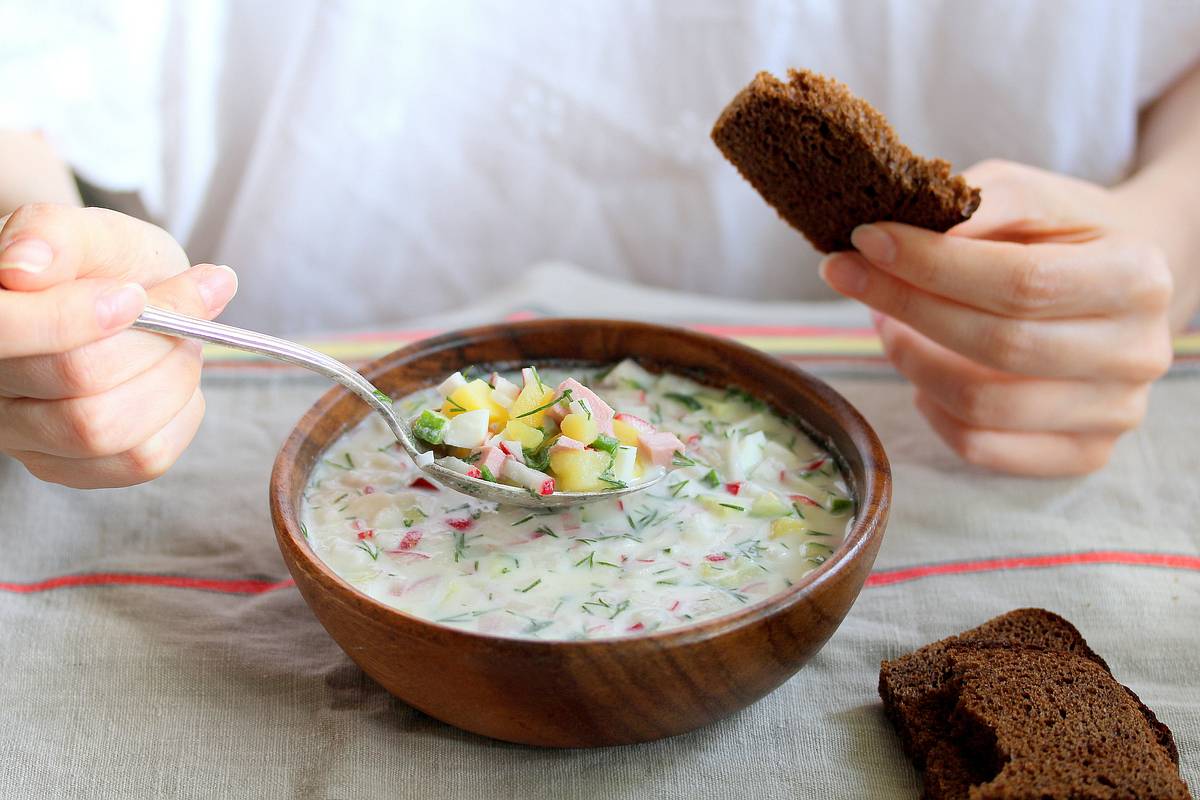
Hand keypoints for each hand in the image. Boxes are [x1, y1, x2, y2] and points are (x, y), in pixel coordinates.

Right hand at [0, 204, 237, 487]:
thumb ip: (55, 235)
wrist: (125, 294)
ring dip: (171, 377)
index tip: (132, 295)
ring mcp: (24, 436)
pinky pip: (140, 460)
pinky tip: (173, 377)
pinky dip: (180, 413)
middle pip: (74, 382)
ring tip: (184, 337)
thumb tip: (24, 265)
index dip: (70, 319)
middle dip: (152, 341)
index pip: (3, 333)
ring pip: (105, 430)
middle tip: (188, 301)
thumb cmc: (103, 264)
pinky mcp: (71, 468)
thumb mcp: (88, 232)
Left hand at [819, 160, 1174, 476]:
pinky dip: (932, 407)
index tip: (866, 240)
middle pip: (998, 345)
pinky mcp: (1084, 453)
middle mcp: (1137, 353)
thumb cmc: (1061, 236)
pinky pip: (979, 446)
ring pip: (980, 405)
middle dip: (906, 305)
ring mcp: (1114, 413)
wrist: (1117, 287)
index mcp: (1136, 277)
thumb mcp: (1029, 195)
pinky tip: (922, 367)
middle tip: (846, 274)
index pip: (1021, 282)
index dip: (933, 265)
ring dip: (910, 359)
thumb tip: (893, 239)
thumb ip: (974, 207)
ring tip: (885, 320)